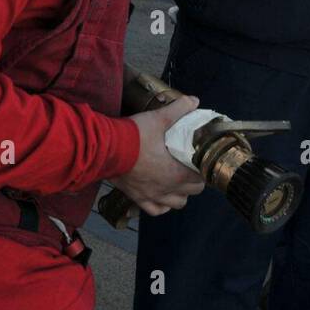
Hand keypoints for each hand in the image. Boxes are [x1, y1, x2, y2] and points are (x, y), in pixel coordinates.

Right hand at [108, 95, 206, 216]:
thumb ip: (179, 109)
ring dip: (180, 194)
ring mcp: (152, 195)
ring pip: (176, 204)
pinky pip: (155, 210)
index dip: (203, 170)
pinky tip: (162, 195)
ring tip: (177, 181)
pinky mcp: (137, 198)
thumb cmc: (135, 135)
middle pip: (191, 192)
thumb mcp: (159, 118)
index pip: (201, 179)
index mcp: (176, 173)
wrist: (106, 149)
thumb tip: (194, 100)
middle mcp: (167, 188)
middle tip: (190, 167)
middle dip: (194, 181)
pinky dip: (161, 205)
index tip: (200, 160)